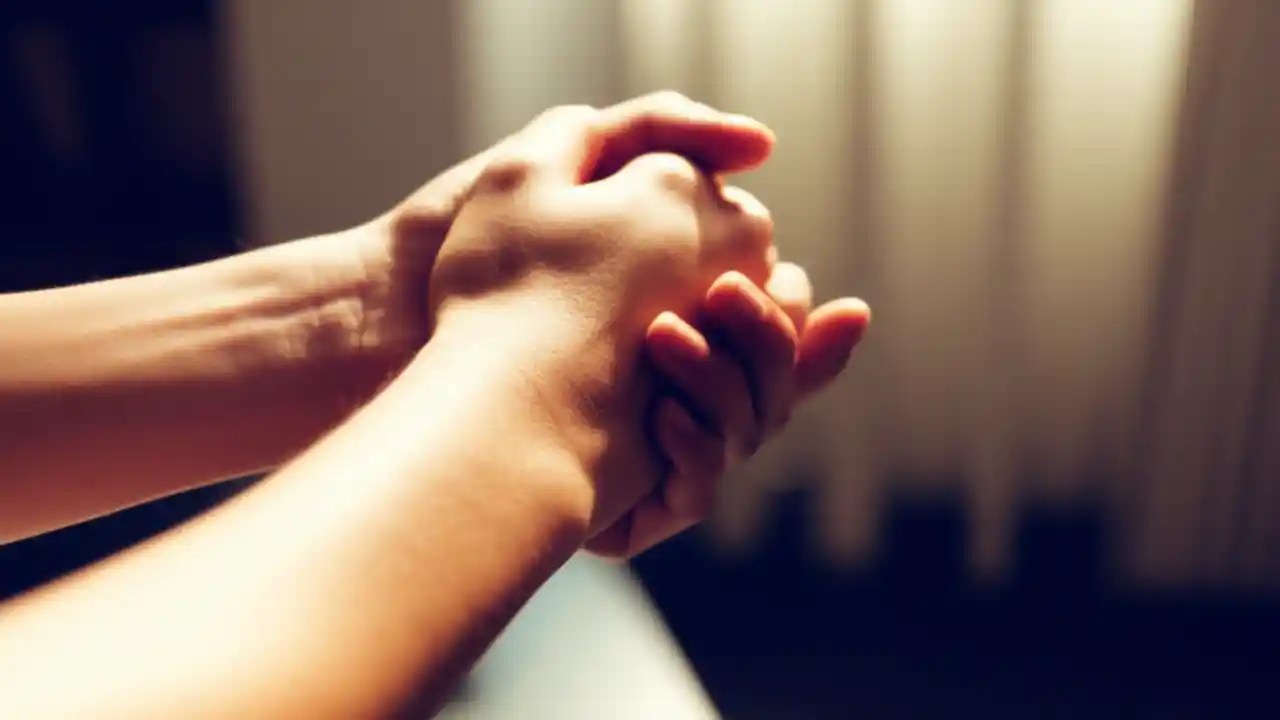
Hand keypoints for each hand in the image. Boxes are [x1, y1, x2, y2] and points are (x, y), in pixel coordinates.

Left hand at [419, 98, 776, 532]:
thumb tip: (760, 146)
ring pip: (743, 433)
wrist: (396, 333)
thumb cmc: (478, 257)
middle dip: (773, 346)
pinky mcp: (622, 502)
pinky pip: (692, 494)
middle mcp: (675, 388)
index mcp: (681, 324)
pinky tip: (661, 416)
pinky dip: (691, 456)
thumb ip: (664, 144)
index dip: (804, 319)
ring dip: (728, 387)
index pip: (774, 330)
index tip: (820, 294)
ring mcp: (650, 446)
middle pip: (774, 385)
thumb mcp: (571, 176)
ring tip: (667, 339)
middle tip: (730, 296)